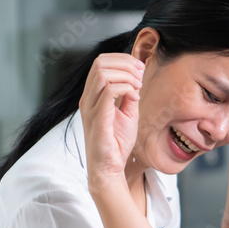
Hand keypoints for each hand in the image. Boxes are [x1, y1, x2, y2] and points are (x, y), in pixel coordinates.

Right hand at [78, 53, 143, 191]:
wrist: (110, 167)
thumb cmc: (117, 143)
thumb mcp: (128, 114)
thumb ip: (129, 96)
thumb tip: (136, 81)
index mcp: (92, 95)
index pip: (101, 62)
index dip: (122, 60)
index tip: (140, 69)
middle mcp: (88, 98)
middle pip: (100, 62)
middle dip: (125, 63)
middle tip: (140, 76)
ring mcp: (90, 107)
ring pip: (102, 72)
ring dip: (126, 74)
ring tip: (138, 86)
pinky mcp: (97, 118)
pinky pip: (109, 91)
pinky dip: (126, 88)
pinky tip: (135, 97)